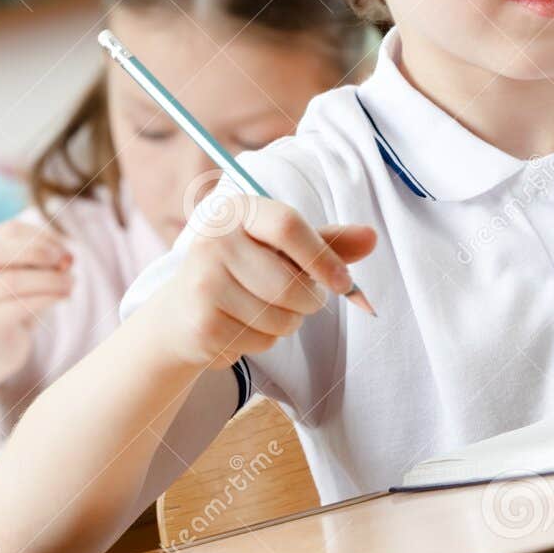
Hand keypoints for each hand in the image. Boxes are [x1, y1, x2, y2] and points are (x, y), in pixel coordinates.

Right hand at [0, 220, 73, 372]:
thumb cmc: (17, 299)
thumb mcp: (30, 272)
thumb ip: (46, 260)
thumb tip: (66, 259)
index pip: (11, 230)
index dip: (43, 235)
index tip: (63, 249)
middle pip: (0, 251)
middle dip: (40, 252)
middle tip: (66, 262)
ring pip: (13, 280)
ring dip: (51, 279)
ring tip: (71, 283)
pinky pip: (21, 306)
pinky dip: (49, 297)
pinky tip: (63, 296)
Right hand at [140, 196, 375, 368]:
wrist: (181, 311)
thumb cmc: (243, 271)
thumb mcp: (281, 249)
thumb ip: (326, 243)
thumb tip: (372, 236)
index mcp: (238, 211)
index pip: (289, 226)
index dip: (324, 257)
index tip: (344, 283)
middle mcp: (214, 240)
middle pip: (289, 282)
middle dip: (307, 301)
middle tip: (296, 300)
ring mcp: (203, 281)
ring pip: (279, 317)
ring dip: (286, 323)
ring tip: (263, 311)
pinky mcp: (202, 322)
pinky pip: (260, 341)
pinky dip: (263, 341)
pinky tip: (240, 327)